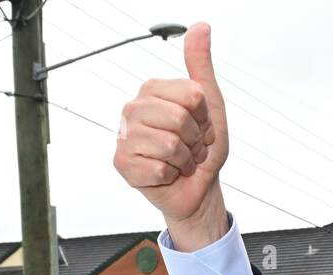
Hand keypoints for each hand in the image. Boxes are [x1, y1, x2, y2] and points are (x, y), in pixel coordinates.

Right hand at [113, 21, 228, 247]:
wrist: (196, 190)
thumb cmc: (200, 150)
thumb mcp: (209, 106)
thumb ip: (201, 67)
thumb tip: (201, 27)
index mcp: (152, 90)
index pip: (192, 96)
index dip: (204, 119)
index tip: (200, 129)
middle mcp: (134, 108)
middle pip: (180, 119)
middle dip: (195, 142)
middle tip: (190, 149)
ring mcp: (125, 135)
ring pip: (170, 145)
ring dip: (185, 160)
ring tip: (180, 161)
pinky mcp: (123, 163)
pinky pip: (159, 167)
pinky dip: (171, 176)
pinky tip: (167, 174)